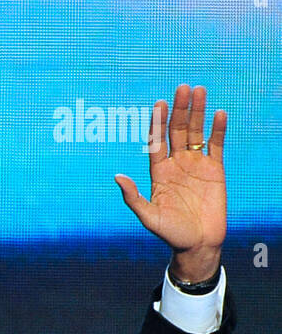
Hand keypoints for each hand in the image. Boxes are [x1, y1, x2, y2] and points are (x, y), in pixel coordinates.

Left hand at [114, 84, 226, 281]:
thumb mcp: (149, 217)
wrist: (198, 245)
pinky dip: (217, 130)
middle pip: (177, 131)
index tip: (159, 103)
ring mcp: (196, 165)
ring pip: (196, 132)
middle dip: (179, 110)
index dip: (158, 123)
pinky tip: (218, 114)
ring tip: (198, 90)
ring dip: (197, 112)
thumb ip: (133, 198)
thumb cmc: (171, 234)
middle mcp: (176, 164)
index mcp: (159, 173)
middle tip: (182, 88)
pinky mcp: (215, 169)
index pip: (157, 142)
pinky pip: (216, 145)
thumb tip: (116, 177)